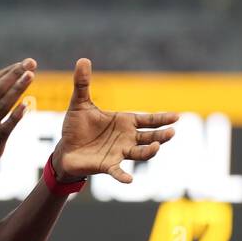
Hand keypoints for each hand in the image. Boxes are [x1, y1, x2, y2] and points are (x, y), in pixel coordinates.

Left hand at [53, 58, 176, 183]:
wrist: (64, 149)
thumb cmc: (75, 126)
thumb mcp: (79, 103)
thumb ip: (83, 83)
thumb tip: (82, 59)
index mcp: (124, 122)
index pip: (148, 120)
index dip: (162, 118)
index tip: (177, 116)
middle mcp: (126, 138)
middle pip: (149, 137)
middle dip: (161, 135)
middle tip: (171, 132)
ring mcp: (119, 153)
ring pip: (139, 153)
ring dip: (148, 152)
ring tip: (155, 148)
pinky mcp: (107, 166)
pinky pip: (118, 172)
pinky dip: (123, 176)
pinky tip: (130, 180)